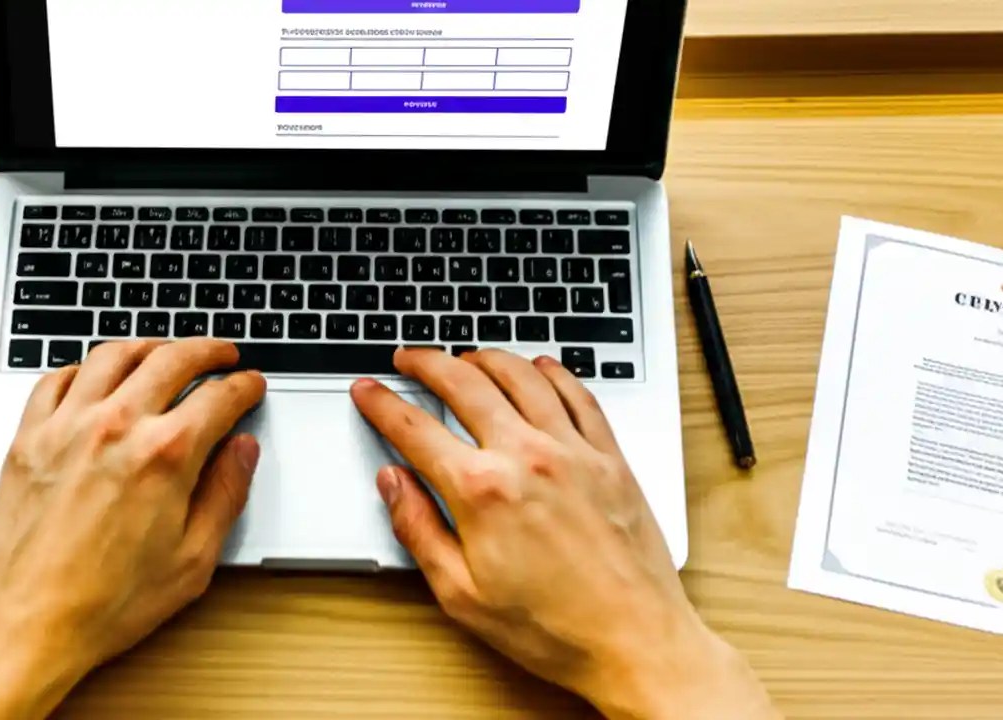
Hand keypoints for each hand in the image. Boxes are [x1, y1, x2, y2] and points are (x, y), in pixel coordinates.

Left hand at [0, 339, 265, 719]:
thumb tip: (243, 451)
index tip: (251, 385)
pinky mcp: (28, 439)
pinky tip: (96, 376)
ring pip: (113, 356)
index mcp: (167, 456)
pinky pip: (56, 380)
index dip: (245, 386)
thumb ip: (226, 494)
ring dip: (148, 346)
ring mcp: (66, 427)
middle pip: (172, 359)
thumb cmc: (109, 603)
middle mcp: (117, 427)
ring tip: (164, 350)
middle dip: (206, 350)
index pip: (219, 397)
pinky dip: (83, 368)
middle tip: (221, 353)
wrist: (28, 626)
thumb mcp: (194, 559)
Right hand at [352, 349, 777, 719]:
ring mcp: (573, 451)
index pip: (415, 430)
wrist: (634, 641)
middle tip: (408, 357)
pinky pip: (578, 394)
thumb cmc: (553, 628)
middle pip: (465, 384)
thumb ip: (418, 530)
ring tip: (465, 356)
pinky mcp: (610, 457)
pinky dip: (552, 371)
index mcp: (482, 492)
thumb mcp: (462, 594)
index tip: (368, 391)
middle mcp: (527, 457)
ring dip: (486, 357)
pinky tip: (539, 367)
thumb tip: (392, 483)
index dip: (382, 404)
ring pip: (522, 375)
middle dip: (428, 363)